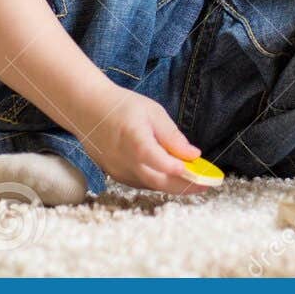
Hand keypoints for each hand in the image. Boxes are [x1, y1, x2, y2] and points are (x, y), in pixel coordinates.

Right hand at [68, 84, 208, 195]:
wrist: (88, 110)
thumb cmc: (122, 107)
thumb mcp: (153, 113)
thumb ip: (172, 136)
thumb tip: (193, 154)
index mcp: (135, 140)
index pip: (158, 161)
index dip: (179, 170)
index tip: (199, 172)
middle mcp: (125, 160)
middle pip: (159, 181)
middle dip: (185, 186)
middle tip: (207, 185)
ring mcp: (119, 171)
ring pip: (152, 185)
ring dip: (174, 186)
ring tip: (196, 182)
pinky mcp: (116, 175)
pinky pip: (142, 183)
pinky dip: (159, 182)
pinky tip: (173, 177)